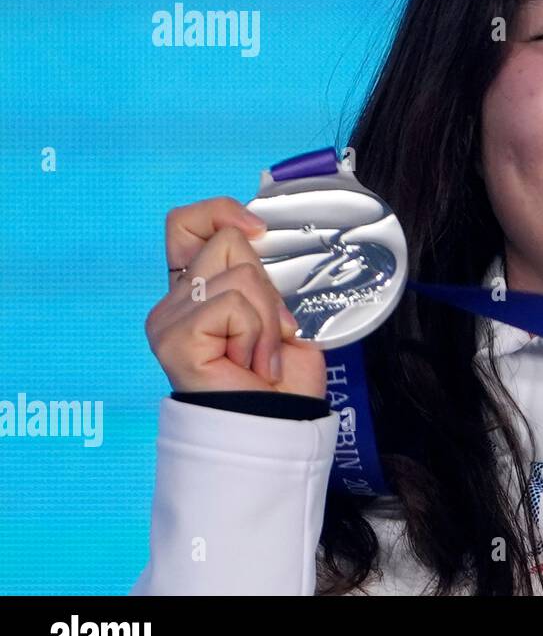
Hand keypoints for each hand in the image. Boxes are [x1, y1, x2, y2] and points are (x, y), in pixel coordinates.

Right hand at [145, 196, 325, 396]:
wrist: (280, 423)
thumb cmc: (282, 376)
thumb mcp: (273, 310)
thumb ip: (256, 275)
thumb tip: (258, 235)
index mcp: (195, 290)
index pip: (186, 223)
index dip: (221, 212)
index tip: (259, 233)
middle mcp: (174, 302)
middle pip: (225, 241)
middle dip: (266, 285)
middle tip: (271, 331)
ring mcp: (169, 319)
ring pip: (239, 274)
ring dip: (268, 317)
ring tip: (262, 355)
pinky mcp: (174, 336)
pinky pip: (232, 304)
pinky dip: (257, 333)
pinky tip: (251, 364)